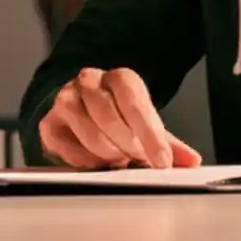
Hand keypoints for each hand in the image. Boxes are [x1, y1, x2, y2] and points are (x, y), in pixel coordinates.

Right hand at [39, 67, 201, 169]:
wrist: (78, 109)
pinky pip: (69, 150)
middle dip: (128, 146)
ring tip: (119, 159)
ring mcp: (65, 100)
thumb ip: (168, 143)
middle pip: (110, 118)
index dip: (150, 135)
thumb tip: (192, 160)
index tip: (162, 161)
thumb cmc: (117, 116)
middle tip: (139, 162)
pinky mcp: (49, 124)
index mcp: (120, 78)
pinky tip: (96, 161)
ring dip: (109, 155)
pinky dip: (87, 161)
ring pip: (89, 134)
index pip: (135, 104)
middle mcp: (89, 82)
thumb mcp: (144, 125)